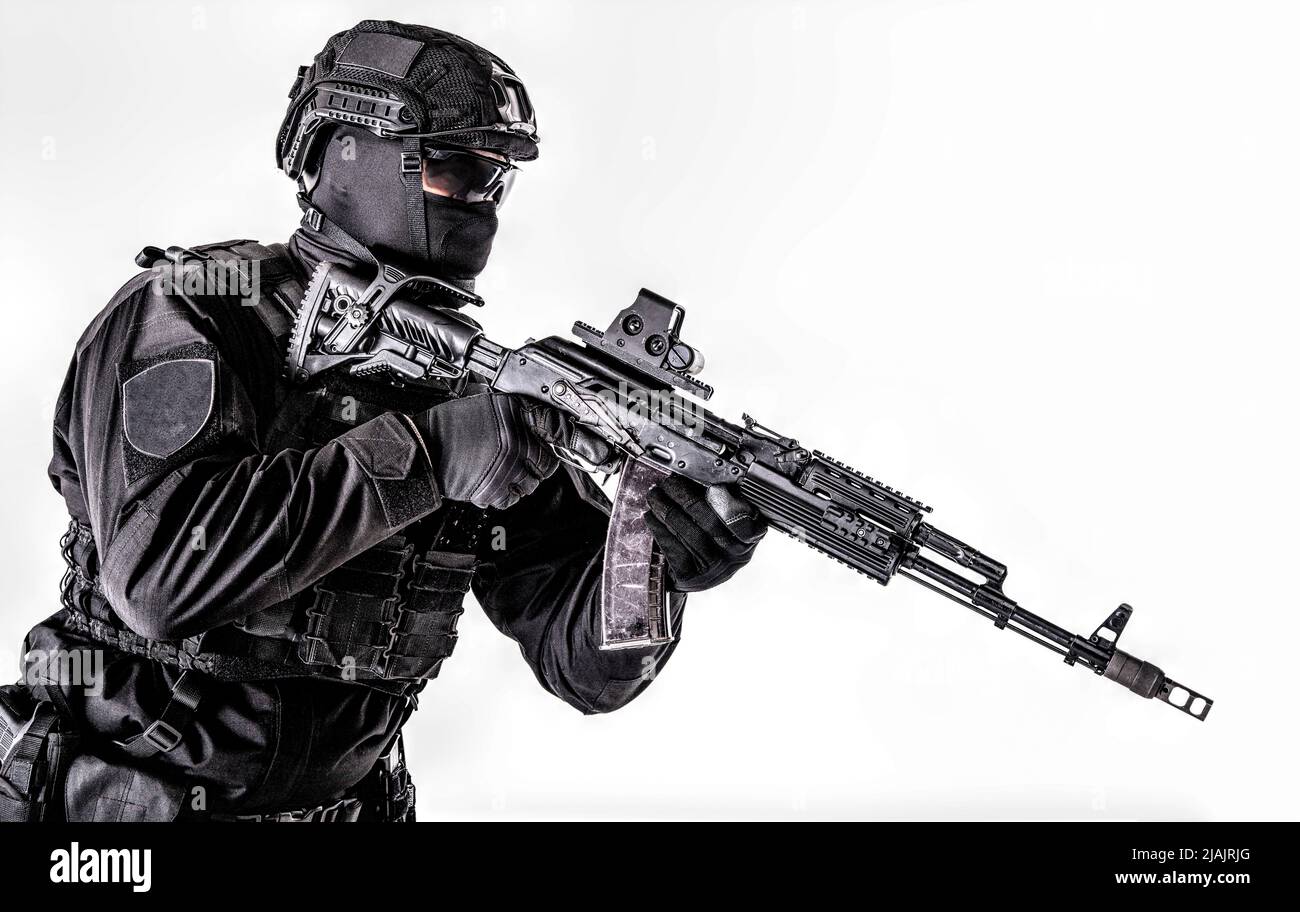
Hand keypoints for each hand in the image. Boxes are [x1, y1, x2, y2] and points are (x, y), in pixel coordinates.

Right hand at [413, 392, 562, 510]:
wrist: (422, 449)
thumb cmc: (443, 427)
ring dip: (522, 481)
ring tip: (507, 475)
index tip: (559, 440)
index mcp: (513, 414)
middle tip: (528, 464)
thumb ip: (506, 413)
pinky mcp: (497, 489)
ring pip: (531, 483)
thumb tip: (525, 419)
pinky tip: (495, 485)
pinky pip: (512, 499)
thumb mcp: (480, 405)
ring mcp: (509, 466)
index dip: (556, 435)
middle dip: (539, 465)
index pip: (551, 425)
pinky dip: (505, 495)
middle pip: (546, 461)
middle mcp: (516, 440)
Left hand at [643, 475, 766, 592]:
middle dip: (685, 498)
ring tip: (655, 496)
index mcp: (749, 538)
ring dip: (667, 510)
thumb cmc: (713, 540)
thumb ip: (723, 501)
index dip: (728, 504)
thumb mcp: (727, 521)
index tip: (712, 487)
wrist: (701, 575)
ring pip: (688, 534)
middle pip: (710, 522)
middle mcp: (735, 556)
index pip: (744, 522)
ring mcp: (713, 568)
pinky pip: (674, 548)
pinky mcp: (691, 576)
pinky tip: (652, 517)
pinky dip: (660, 529)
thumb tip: (703, 476)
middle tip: (669, 483)